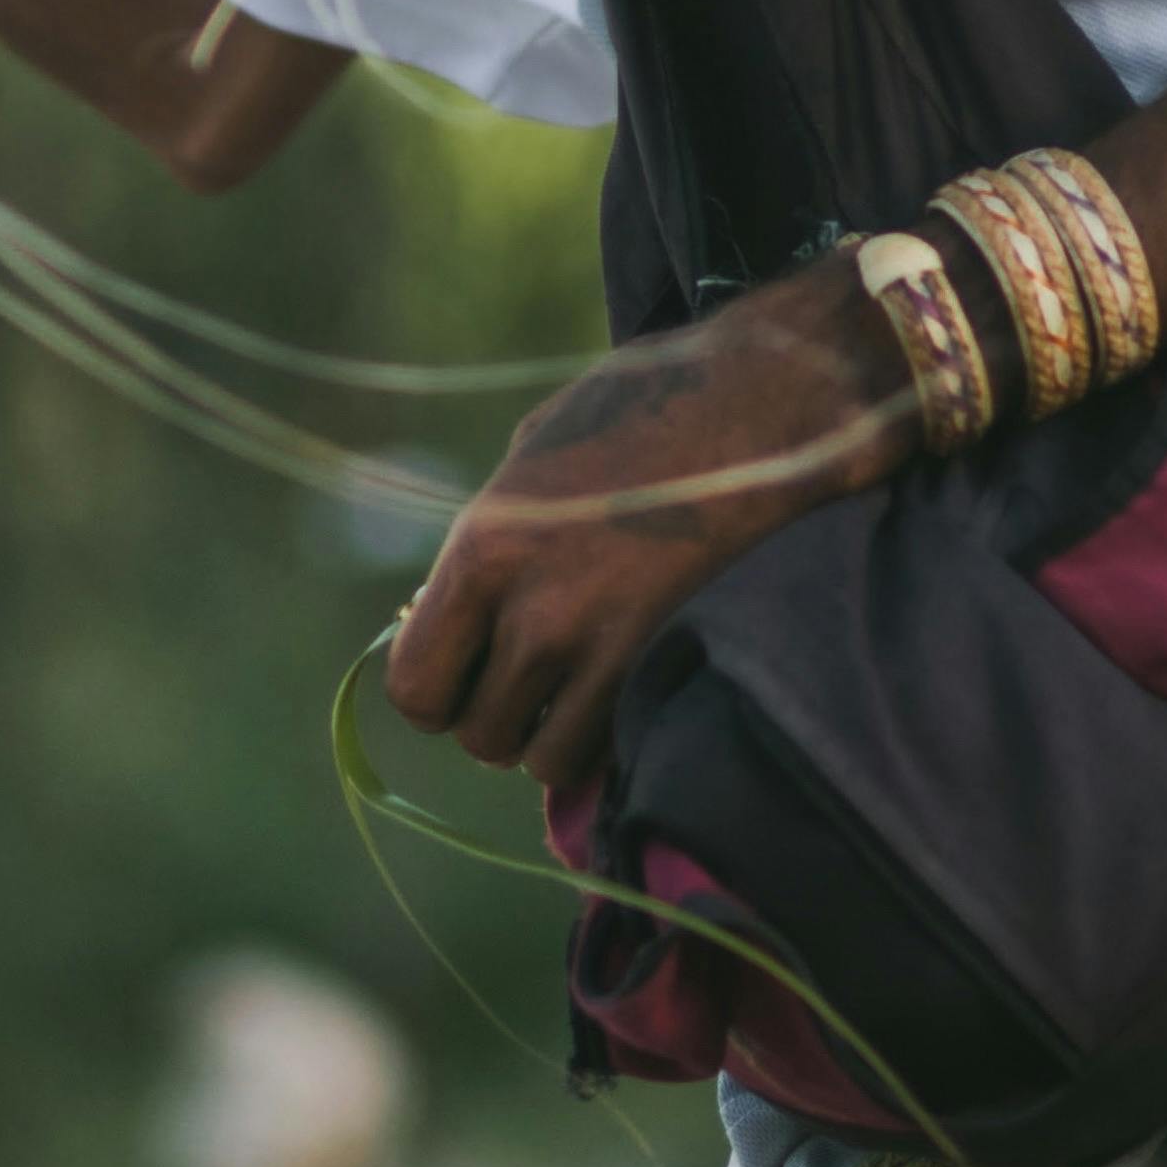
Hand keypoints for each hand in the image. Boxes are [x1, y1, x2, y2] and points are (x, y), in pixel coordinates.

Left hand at [384, 255, 914, 806]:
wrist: (754, 407)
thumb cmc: (638, 411)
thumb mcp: (528, 458)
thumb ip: (486, 545)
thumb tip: (453, 613)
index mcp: (482, 549)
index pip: (413, 689)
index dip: (437, 690)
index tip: (468, 667)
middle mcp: (532, 611)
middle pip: (477, 734)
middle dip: (496, 714)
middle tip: (528, 677)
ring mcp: (602, 646)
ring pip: (540, 759)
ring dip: (551, 736)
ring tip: (575, 687)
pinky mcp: (664, 663)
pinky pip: (604, 753)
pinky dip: (603, 740)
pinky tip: (618, 687)